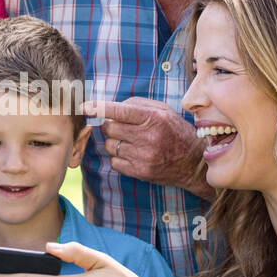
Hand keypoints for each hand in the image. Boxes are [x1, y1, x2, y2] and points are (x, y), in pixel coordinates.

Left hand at [85, 97, 211, 198]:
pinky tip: (131, 154)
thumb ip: (138, 105)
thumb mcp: (163, 111)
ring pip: (110, 146)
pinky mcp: (141, 172)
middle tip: (121, 127)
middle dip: (110, 126)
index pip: (118, 110)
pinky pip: (114, 162)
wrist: (193, 162)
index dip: (98, 107)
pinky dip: (118, 157)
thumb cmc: (176, 131)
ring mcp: (144, 156)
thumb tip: (112, 107)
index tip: (83, 106)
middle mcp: (148, 136)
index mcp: (153, 118)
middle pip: (109, 128)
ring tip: (130, 142)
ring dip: (114, 142)